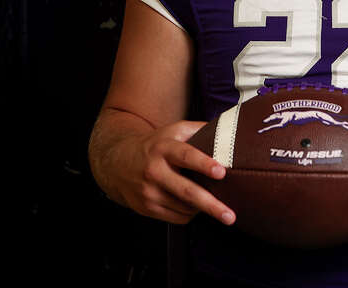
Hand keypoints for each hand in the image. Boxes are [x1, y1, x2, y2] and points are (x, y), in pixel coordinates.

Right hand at [112, 120, 235, 225]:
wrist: (117, 162)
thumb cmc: (155, 145)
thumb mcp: (173, 131)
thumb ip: (199, 129)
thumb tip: (227, 130)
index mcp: (163, 148)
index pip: (186, 156)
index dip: (204, 164)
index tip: (221, 172)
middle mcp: (155, 171)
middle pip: (187, 191)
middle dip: (211, 205)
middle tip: (230, 216)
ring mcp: (149, 192)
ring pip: (185, 208)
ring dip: (203, 209)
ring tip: (216, 205)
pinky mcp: (147, 208)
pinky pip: (177, 217)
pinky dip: (191, 214)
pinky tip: (194, 206)